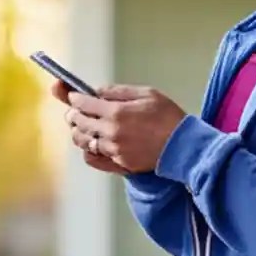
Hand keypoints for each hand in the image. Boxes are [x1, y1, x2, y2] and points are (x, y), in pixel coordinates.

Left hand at [64, 84, 187, 173]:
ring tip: (82, 126)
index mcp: (116, 112)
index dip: (74, 97)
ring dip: (79, 131)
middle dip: (74, 113)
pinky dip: (88, 149)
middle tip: (75, 109)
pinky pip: (93, 157)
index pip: (83, 103)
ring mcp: (113, 150)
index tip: (73, 95)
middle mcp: (110, 132)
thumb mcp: (147, 94)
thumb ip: (119, 91)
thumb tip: (97, 91)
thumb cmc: (168, 116)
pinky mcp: (118, 163)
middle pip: (79, 122)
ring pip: (82, 141)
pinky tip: (91, 143)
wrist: (183, 145)